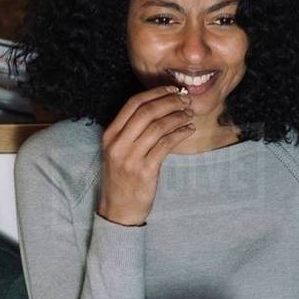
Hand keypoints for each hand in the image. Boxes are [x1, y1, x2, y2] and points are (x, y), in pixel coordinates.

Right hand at [97, 86, 194, 225]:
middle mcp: (117, 144)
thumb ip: (132, 130)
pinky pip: (166, 145)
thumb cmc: (123, 177)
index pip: (133, 104)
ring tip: (189, 114)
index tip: (171, 89)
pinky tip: (188, 130)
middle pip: (147, 112)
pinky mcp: (145, 171)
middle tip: (185, 100)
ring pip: (158, 127)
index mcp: (110, 135)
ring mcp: (130, 158)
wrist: (119, 209)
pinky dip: (180, 134)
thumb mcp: (119, 151)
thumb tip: (160, 105)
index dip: (155, 93)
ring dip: (177, 117)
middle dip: (170, 102)